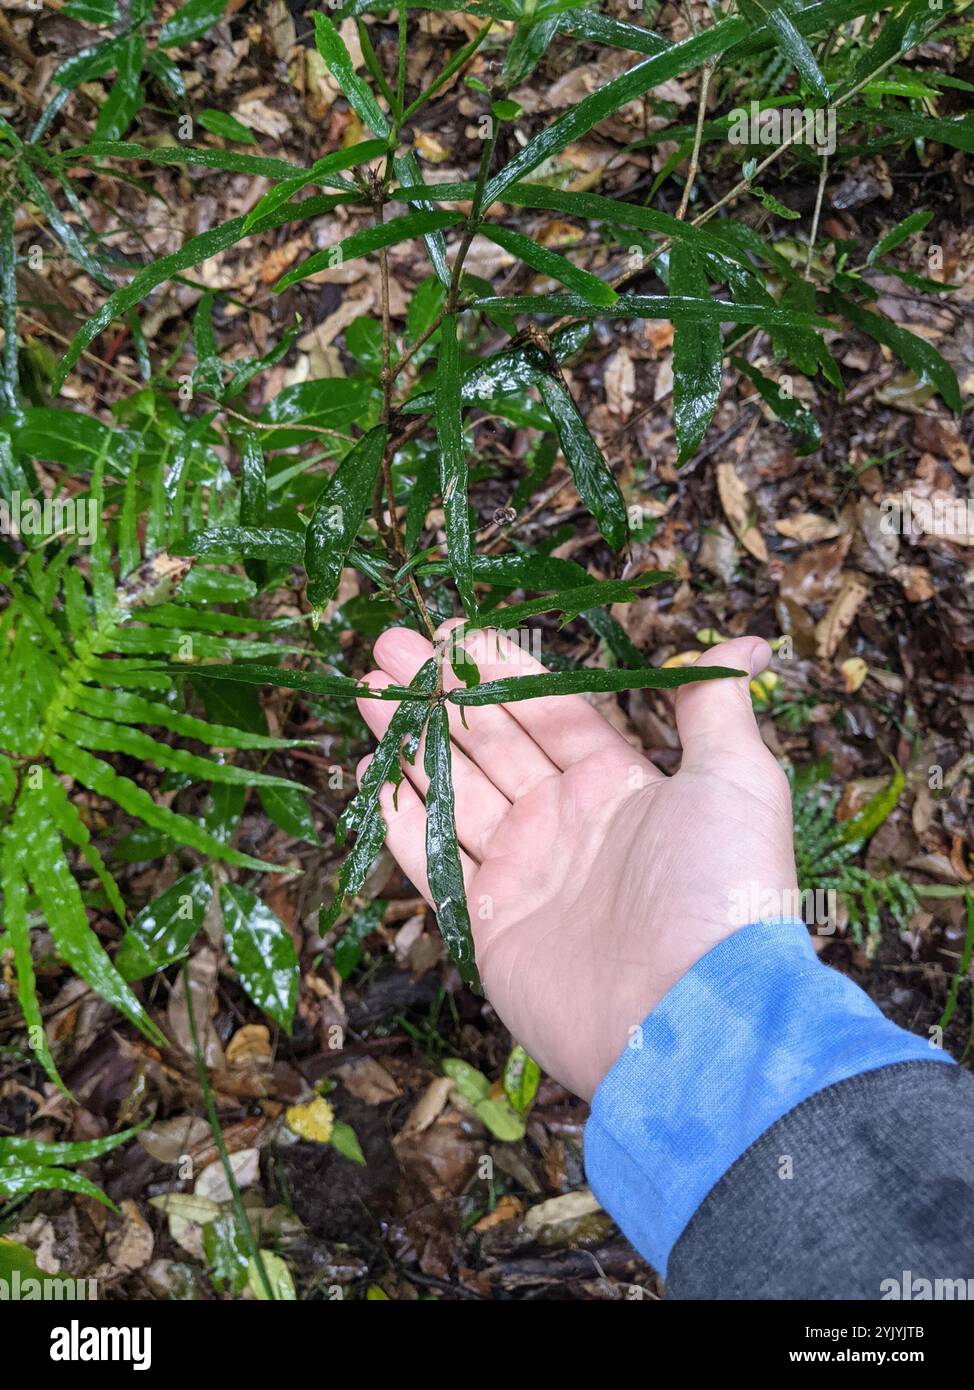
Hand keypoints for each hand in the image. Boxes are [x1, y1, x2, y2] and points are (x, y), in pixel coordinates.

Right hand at [356, 626, 797, 1100]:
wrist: (692, 1018)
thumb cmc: (721, 890)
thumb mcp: (738, 780)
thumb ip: (717, 708)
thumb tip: (744, 645)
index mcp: (619, 783)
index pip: (549, 709)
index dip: (499, 667)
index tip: (452, 631)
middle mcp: (566, 823)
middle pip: (490, 741)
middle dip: (439, 692)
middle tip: (387, 643)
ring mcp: (524, 874)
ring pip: (452, 790)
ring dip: (408, 739)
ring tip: (366, 688)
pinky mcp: (488, 926)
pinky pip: (433, 861)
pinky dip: (400, 820)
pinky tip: (370, 775)